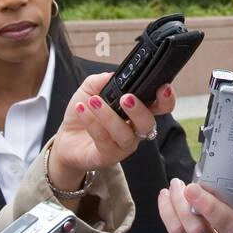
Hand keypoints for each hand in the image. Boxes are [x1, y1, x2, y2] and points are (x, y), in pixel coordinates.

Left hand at [48, 74, 175, 191]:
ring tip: (94, 101)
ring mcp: (123, 146)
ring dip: (109, 116)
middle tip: (126, 98)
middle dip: (139, 110)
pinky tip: (81, 109)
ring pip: (125, 134)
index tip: (162, 88)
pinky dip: (92, 122)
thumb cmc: (85, 112)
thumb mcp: (90, 90)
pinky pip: (103, 139)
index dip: (166, 99)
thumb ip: (101, 80)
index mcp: (138, 112)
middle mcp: (135, 130)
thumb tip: (113, 75)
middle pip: (148, 124)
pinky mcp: (107, 156)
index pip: (160, 107)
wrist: (66, 138)